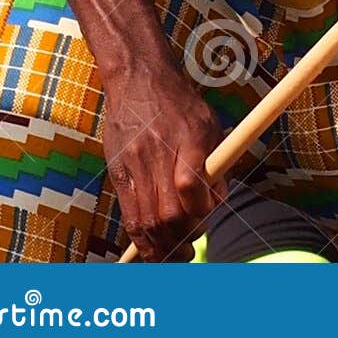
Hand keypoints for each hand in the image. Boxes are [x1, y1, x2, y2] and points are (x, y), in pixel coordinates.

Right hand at [102, 62, 224, 260]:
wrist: (138, 81)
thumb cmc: (180, 103)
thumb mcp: (209, 123)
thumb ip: (215, 163)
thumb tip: (218, 201)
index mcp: (188, 138)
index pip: (191, 186)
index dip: (202, 209)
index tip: (209, 214)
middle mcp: (159, 154)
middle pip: (168, 211)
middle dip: (184, 235)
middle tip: (193, 244)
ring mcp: (135, 165)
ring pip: (147, 220)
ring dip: (163, 246)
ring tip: (175, 257)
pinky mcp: (118, 173)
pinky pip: (129, 215)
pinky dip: (141, 239)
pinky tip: (152, 250)